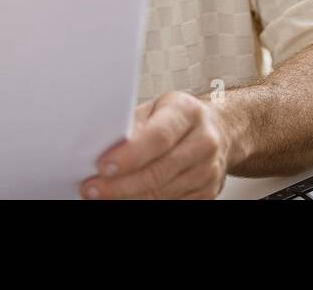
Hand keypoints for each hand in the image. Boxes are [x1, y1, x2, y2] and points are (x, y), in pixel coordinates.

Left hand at [81, 91, 235, 199]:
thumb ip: (133, 125)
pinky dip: (145, 203)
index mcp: (188, 112)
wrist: (218, 131)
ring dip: (128, 197)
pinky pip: (171, 204)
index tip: (103, 167)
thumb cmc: (180, 118)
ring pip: (162, 193)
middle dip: (120, 185)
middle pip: (158, 171)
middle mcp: (204, 141)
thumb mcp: (157, 108)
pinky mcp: (207, 193)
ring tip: (103, 195)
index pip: (158, 137)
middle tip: (93, 189)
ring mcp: (208, 170)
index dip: (129, 156)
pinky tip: (127, 198)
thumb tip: (101, 146)